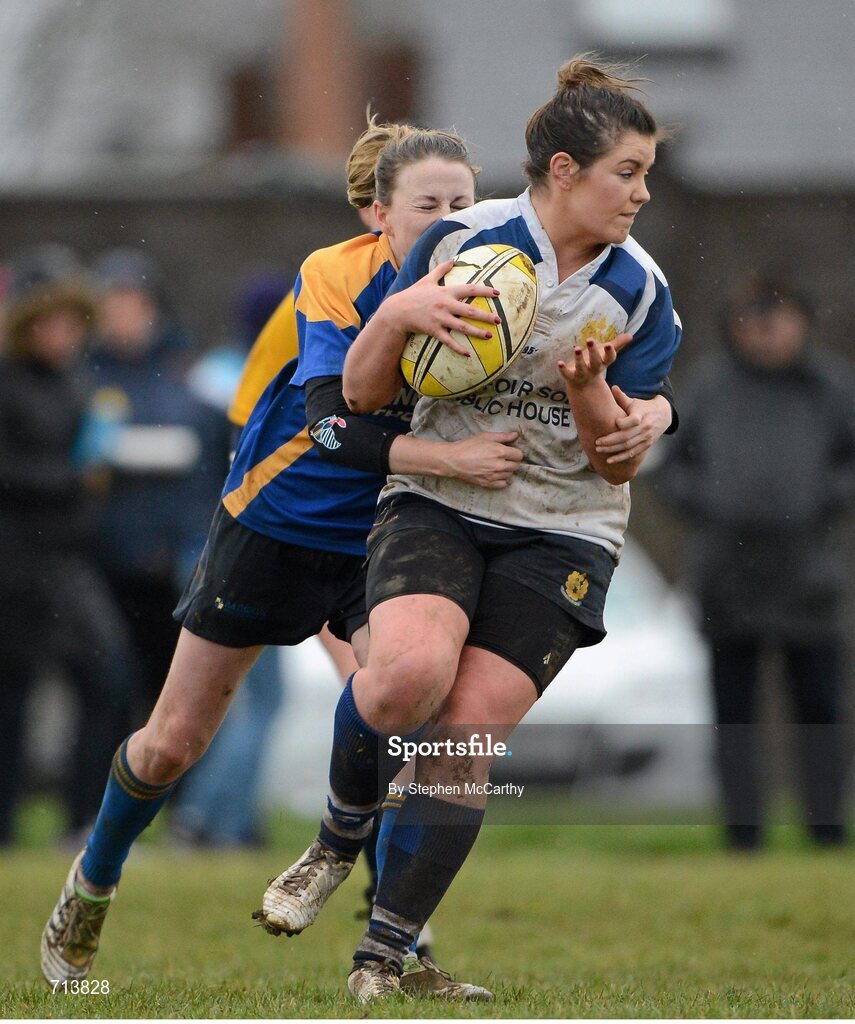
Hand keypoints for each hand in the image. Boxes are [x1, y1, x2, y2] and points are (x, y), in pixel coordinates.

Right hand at [386, 260, 501, 355]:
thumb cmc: (413, 294)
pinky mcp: (434, 330)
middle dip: (485, 316)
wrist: (397, 311)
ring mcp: (440, 319)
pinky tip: (468, 354)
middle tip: (498, 320)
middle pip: (470, 310)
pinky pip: (448, 341)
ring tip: (490, 336)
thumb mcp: (427, 279)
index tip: (497, 293)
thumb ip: (441, 269)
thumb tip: (452, 259)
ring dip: (477, 332)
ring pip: (462, 327)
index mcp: (446, 292)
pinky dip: (458, 348)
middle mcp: (445, 305)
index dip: (484, 291)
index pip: (469, 289)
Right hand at [442, 430, 522, 488]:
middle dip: (511, 461)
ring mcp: (494, 476)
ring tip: (497, 465)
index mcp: (500, 452)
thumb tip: (515, 435)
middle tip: (503, 458)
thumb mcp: (486, 436)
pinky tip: (495, 474)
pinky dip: (502, 480)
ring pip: (510, 475)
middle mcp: (499, 465)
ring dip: (506, 470)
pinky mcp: (488, 484)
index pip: (519, 455)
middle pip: (516, 466)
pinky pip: (503, 484)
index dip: (515, 452)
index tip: (510, 451)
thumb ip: (503, 436)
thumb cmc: (468, 446)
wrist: (454, 460)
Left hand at [557, 333, 632, 388]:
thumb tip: (630, 335)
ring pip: (581, 368)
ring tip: (576, 348)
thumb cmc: (595, 363)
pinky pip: (567, 375)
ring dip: (579, 359)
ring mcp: (582, 374)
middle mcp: (593, 369)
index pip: (609, 358)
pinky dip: (563, 370)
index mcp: (603, 362)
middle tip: (590, 339)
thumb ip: (617, 345)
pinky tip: (559, 363)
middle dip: (593, 352)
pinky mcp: (571, 377)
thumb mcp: (605, 354)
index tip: (608, 345)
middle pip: (595, 362)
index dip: (609, 352)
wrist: (583, 384)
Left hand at [595, 388, 672, 463]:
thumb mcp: (634, 402)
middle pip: (626, 437)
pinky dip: (621, 458)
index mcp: (641, 415)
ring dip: (613, 450)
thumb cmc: (643, 407)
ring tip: (599, 450)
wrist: (663, 415)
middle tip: (597, 443)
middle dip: (610, 441)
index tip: (614, 423)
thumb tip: (612, 387)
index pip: (633, 420)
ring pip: (628, 447)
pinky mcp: (646, 445)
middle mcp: (644, 428)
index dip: (622, 423)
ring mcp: (646, 438)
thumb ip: (622, 397)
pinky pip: (632, 454)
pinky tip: (610, 461)